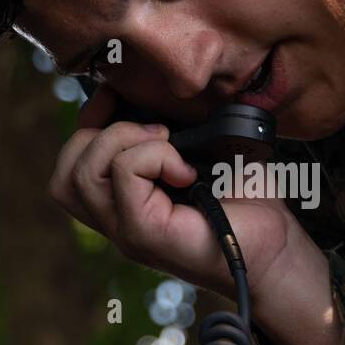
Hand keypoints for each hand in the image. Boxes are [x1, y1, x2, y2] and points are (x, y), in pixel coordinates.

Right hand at [50, 88, 342, 344]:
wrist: (278, 251)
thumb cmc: (247, 204)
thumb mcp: (205, 153)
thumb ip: (172, 130)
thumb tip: (151, 93)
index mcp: (123, 203)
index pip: (70, 167)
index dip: (87, 123)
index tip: (117, 96)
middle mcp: (118, 222)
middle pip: (66, 175)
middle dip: (98, 133)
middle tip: (153, 131)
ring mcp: (127, 232)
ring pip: (83, 174)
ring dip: (121, 141)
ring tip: (165, 144)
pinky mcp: (145, 234)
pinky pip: (124, 176)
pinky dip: (152, 156)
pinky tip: (184, 169)